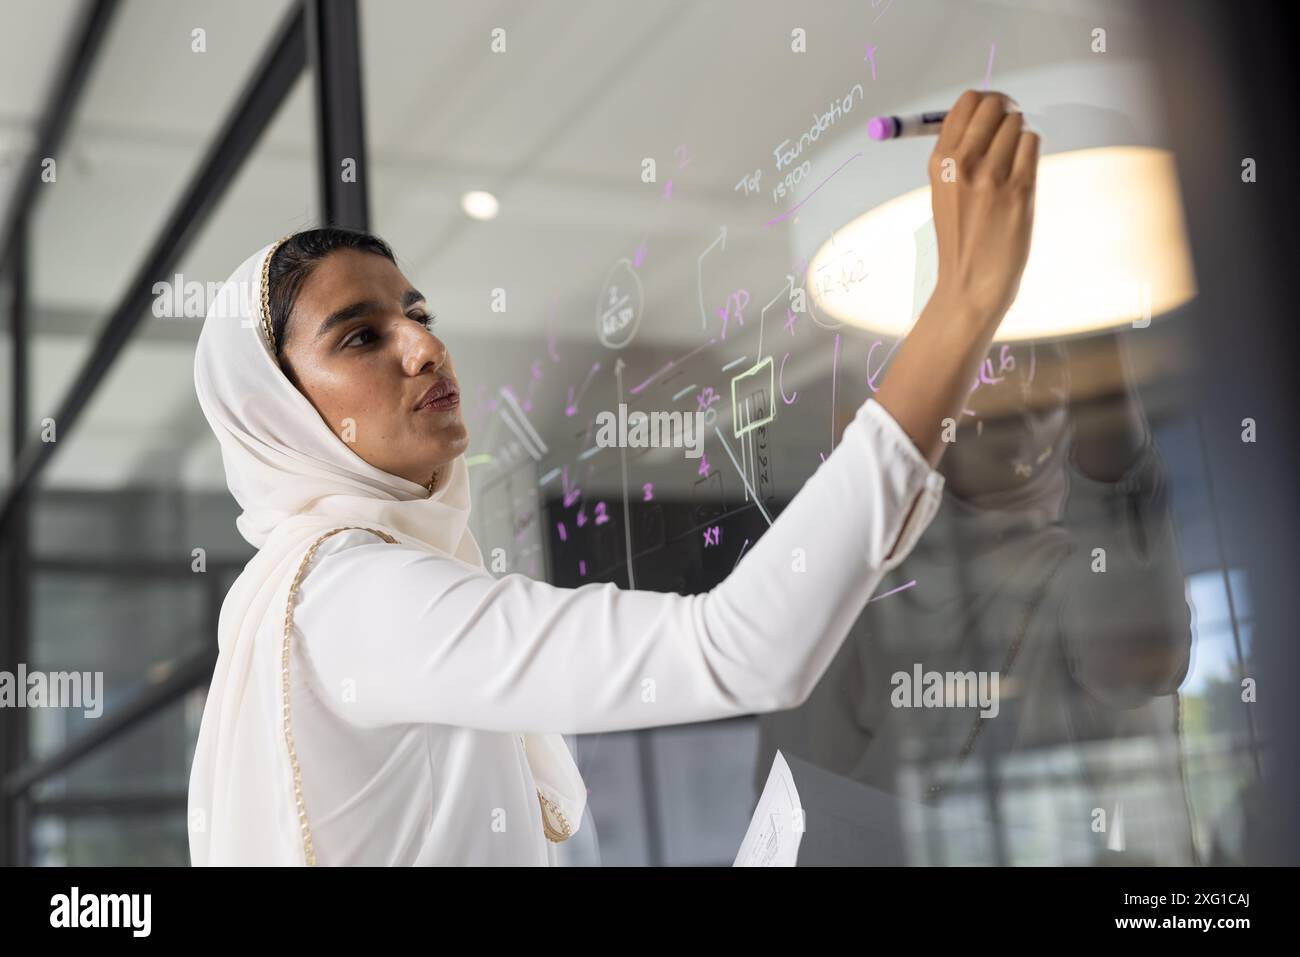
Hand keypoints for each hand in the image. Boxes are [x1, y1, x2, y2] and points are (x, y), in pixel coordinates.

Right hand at [927, 90, 1039, 328]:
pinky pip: (1032, 143)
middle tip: (1009, 126)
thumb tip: (987, 110)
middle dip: (1006, 110)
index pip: (966, 103)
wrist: (971, 282)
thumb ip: (959, 152)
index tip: (992, 112)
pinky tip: (1021, 173)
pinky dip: (1030, 151)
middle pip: (994, 105)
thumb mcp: (944, 191)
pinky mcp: (1019, 189)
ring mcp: (991, 176)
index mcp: (939, 163)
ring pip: (1016, 123)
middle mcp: (962, 164)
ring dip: (1019, 134)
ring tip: (1012, 160)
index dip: (985, 102)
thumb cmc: (961, 236)